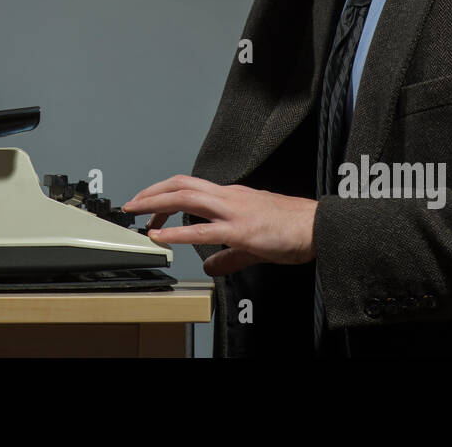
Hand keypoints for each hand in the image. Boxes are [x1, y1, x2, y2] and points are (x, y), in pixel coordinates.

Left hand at [122, 174, 318, 275]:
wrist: (319, 227)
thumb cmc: (292, 227)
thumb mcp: (252, 242)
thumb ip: (227, 255)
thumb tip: (209, 266)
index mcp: (232, 196)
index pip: (190, 186)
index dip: (164, 192)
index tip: (149, 205)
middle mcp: (229, 197)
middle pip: (181, 184)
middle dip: (151, 193)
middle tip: (131, 204)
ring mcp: (234, 211)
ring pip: (186, 197)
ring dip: (156, 204)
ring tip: (137, 213)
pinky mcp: (241, 230)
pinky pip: (202, 229)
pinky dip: (176, 232)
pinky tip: (161, 237)